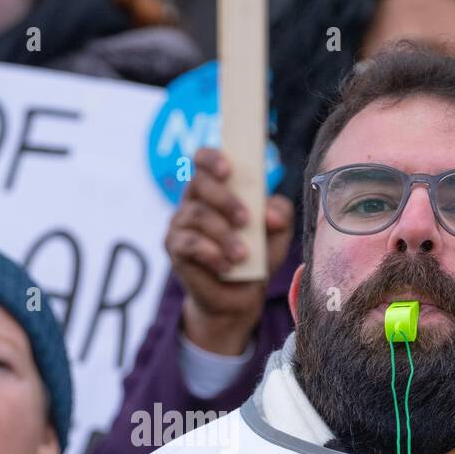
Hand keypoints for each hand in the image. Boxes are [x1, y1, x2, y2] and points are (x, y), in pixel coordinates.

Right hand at [166, 147, 294, 355]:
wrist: (241, 295)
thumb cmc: (257, 254)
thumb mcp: (278, 233)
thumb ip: (280, 215)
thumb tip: (270, 215)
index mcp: (216, 188)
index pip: (203, 159)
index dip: (212, 158)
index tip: (229, 170)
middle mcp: (193, 200)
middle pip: (199, 183)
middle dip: (225, 199)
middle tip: (246, 220)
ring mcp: (180, 223)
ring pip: (197, 215)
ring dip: (223, 234)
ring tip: (242, 255)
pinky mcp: (174, 247)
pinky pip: (188, 243)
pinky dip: (210, 253)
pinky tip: (226, 266)